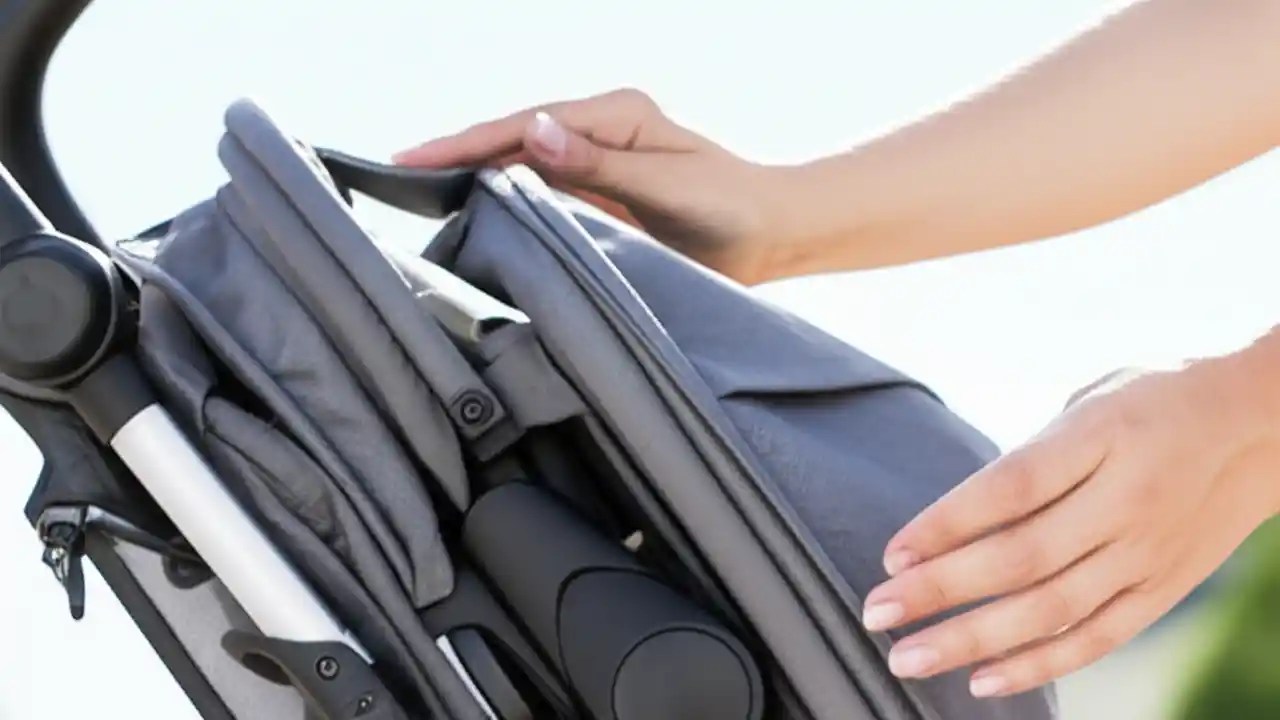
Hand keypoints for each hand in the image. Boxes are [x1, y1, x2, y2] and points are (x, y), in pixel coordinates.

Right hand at [393, 88, 793, 284]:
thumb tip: (533, 133)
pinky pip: (540, 195)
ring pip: (521, 167)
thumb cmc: (731, 209)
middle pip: (512, 140)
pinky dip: (503, 203)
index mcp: (615, 115)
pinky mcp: (600, 194)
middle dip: (455, 154)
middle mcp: (599, 132)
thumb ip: (598, 166)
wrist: (773, 235)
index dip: (465, 143)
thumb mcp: (666, 187)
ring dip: (473, 178)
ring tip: (416, 193)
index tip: (411, 157)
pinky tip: (472, 216)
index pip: (523, 125)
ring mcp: (597, 163)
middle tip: (394, 174)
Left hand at [861, 332, 1279, 697]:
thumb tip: (958, 521)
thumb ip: (1031, 459)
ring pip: (1051, 609)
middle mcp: (1126, 499)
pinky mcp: (1164, 590)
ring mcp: (1148, 552)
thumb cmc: (1154, 403)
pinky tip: (983, 680)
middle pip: (1020, 557)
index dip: (945, 524)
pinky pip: (1096, 638)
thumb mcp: (1090, 403)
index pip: (1010, 489)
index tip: (891, 554)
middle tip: (876, 612)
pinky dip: (1038, 665)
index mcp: (1101, 438)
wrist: (1265, 425)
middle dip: (939, 591)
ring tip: (908, 656)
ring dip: (972, 640)